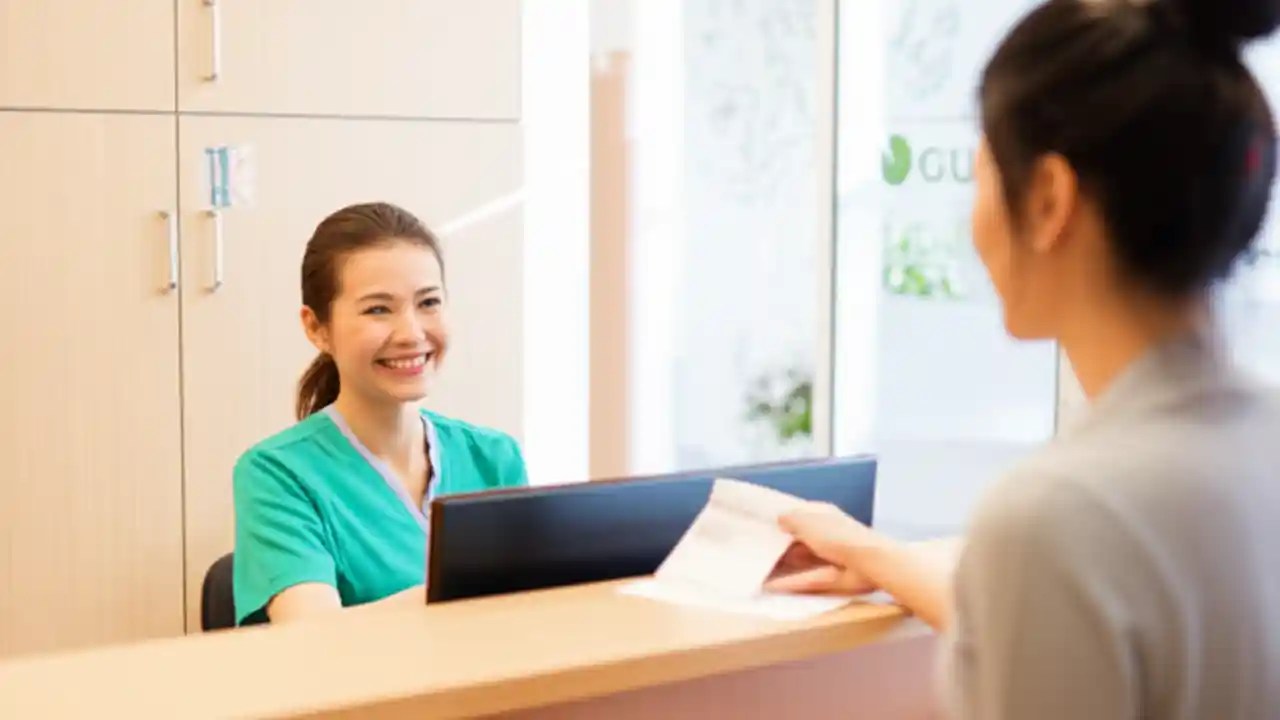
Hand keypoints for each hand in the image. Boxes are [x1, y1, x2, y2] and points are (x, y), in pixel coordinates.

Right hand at [765, 502, 886, 595]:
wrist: (866, 562)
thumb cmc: (836, 536)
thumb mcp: (807, 522)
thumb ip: (790, 519)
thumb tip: (780, 518)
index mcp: (822, 514)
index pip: (799, 514)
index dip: (782, 520)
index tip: (762, 527)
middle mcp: (826, 533)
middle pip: (799, 539)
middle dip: (781, 546)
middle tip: (756, 552)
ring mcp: (829, 556)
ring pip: (802, 560)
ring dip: (784, 566)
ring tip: (760, 572)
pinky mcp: (831, 577)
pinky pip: (807, 578)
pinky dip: (791, 582)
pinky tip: (772, 587)